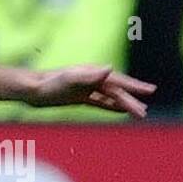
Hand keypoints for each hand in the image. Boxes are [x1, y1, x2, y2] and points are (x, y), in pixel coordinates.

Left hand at [26, 65, 155, 117]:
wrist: (31, 89)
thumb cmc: (49, 84)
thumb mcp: (70, 80)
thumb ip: (90, 75)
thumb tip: (110, 68)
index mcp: (92, 73)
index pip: (118, 81)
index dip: (135, 86)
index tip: (151, 90)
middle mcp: (91, 79)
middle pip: (116, 91)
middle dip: (132, 100)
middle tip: (145, 113)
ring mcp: (85, 88)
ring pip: (110, 97)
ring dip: (125, 104)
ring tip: (140, 112)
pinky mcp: (79, 97)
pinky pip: (100, 101)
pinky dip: (111, 106)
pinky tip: (120, 111)